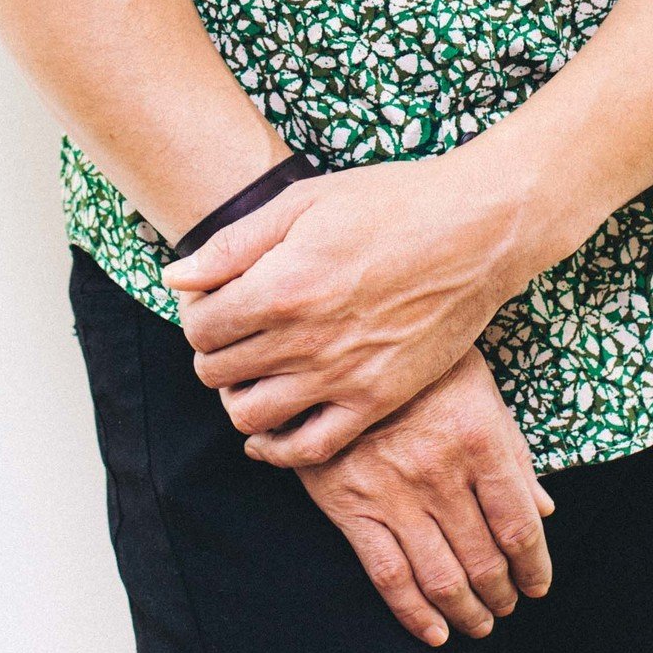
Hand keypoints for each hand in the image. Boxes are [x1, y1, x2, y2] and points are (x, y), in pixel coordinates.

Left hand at [163, 149, 530, 465]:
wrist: (475, 231)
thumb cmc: (390, 203)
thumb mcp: (303, 203)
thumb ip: (233, 246)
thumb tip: (177, 279)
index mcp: (279, 288)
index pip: (199, 328)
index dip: (197, 315)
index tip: (216, 303)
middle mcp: (303, 341)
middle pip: (217, 374)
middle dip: (214, 353)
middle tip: (235, 333)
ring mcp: (341, 377)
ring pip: (251, 417)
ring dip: (239, 397)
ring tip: (254, 372)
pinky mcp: (376, 400)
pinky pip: (309, 449)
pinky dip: (279, 447)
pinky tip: (274, 427)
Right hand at [297, 349, 555, 646]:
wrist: (338, 347)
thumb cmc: (422, 367)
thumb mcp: (479, 391)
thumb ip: (513, 453)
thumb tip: (545, 509)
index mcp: (480, 441)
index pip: (520, 526)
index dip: (535, 568)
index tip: (538, 587)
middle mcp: (441, 473)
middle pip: (485, 559)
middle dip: (502, 594)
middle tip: (507, 606)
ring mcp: (394, 494)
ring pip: (442, 578)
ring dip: (468, 612)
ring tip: (479, 623)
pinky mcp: (351, 507)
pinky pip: (389, 576)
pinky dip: (415, 615)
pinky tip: (435, 632)